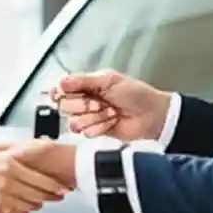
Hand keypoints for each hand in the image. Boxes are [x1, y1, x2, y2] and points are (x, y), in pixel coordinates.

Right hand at [0, 144, 69, 212]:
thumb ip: (7, 147)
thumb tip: (24, 147)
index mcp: (8, 160)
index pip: (39, 171)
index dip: (53, 178)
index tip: (63, 180)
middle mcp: (8, 176)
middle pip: (39, 188)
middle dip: (52, 192)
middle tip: (61, 193)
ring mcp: (1, 191)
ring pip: (30, 200)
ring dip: (41, 201)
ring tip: (47, 200)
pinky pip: (16, 208)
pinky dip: (25, 209)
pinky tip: (28, 207)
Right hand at [50, 69, 170, 140]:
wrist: (152, 115)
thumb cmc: (136, 94)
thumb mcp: (109, 80)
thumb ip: (83, 80)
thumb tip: (62, 81)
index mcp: (86, 84)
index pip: (61, 89)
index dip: (60, 93)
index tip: (66, 92)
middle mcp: (85, 100)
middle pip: (65, 106)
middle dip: (83, 105)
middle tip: (99, 101)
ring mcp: (89, 117)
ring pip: (74, 122)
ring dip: (94, 117)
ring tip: (110, 111)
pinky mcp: (96, 131)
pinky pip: (87, 132)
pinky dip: (100, 127)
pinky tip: (112, 121)